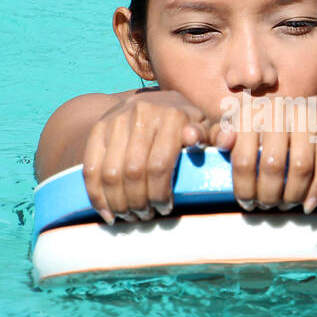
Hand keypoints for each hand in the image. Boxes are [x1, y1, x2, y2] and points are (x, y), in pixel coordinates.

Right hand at [83, 90, 213, 223]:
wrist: (153, 101)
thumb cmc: (188, 123)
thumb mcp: (207, 127)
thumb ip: (217, 136)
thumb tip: (225, 141)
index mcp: (172, 115)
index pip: (159, 165)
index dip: (160, 193)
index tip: (166, 209)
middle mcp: (142, 114)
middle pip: (133, 172)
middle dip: (139, 201)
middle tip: (146, 216)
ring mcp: (117, 120)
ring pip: (111, 173)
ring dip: (119, 202)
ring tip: (129, 215)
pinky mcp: (99, 129)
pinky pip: (91, 167)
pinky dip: (97, 195)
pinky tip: (107, 213)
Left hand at [207, 96, 316, 213]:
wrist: (312, 112)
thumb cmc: (269, 130)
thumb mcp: (241, 131)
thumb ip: (224, 137)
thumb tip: (224, 142)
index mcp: (250, 112)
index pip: (243, 158)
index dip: (244, 187)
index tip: (247, 203)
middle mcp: (277, 107)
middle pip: (273, 165)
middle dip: (270, 195)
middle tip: (269, 206)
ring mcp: (305, 112)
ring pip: (300, 166)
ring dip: (293, 194)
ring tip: (287, 204)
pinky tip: (309, 205)